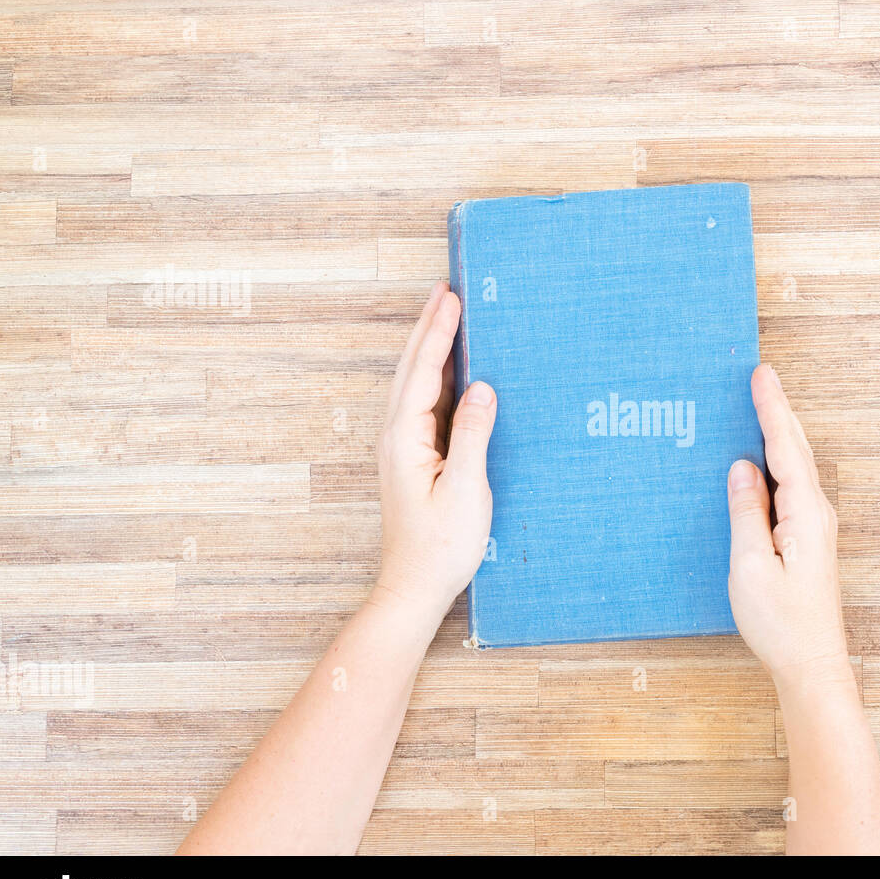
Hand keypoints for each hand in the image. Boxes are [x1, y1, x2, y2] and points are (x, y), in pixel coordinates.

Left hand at [373, 281, 496, 633]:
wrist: (415, 587)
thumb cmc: (440, 546)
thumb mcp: (464, 490)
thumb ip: (472, 435)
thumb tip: (481, 388)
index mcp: (406, 438)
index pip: (424, 373)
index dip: (439, 333)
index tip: (452, 298)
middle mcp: (397, 436)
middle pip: (412, 370)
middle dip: (428, 328)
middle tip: (446, 291)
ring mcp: (403, 448)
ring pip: (416, 385)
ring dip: (430, 349)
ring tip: (447, 317)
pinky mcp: (414, 459)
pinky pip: (425, 405)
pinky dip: (437, 377)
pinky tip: (454, 371)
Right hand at [726, 364, 850, 687]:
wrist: (811, 665)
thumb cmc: (781, 623)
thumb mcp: (751, 567)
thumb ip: (746, 513)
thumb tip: (741, 467)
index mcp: (804, 515)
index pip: (785, 449)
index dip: (771, 410)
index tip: (761, 374)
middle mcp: (816, 514)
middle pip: (797, 450)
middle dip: (778, 411)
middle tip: (762, 376)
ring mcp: (815, 528)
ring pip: (796, 467)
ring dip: (779, 434)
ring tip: (762, 406)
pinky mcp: (807, 541)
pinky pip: (791, 487)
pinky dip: (778, 463)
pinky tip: (764, 463)